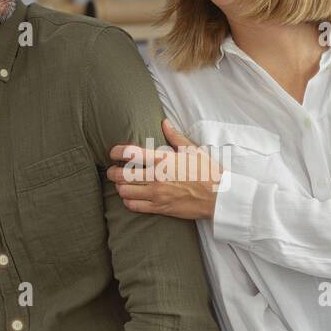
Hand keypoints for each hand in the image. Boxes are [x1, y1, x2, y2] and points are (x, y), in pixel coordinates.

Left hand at [107, 119, 221, 219]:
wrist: (218, 196)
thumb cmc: (207, 171)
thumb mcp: (193, 150)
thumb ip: (175, 136)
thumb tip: (164, 122)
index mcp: (163, 159)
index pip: (130, 153)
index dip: (116, 152)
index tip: (113, 153)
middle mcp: (156, 176)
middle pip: (121, 175)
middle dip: (112, 172)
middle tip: (113, 170)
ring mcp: (157, 194)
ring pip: (124, 192)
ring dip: (120, 187)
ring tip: (122, 184)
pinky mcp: (160, 208)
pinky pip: (134, 206)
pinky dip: (128, 201)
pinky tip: (132, 197)